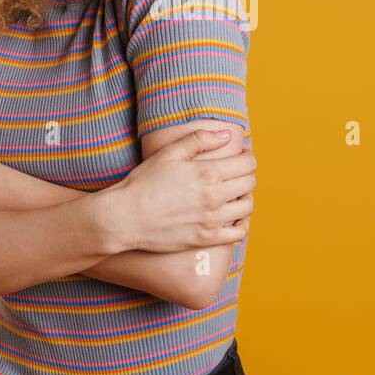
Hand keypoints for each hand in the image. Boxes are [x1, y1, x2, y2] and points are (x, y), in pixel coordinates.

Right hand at [105, 129, 257, 253]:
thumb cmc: (143, 182)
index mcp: (208, 173)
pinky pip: (238, 233)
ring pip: (247, 207)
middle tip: (237, 172)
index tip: (242, 155)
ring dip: (245, 197)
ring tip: (235, 193)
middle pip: (249, 183)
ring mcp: (212, 220)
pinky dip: (242, 223)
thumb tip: (227, 134)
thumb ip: (200, 139)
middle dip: (247, 174)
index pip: (247, 163)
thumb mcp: (169, 153)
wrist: (125, 217)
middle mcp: (214, 197)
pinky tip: (233, 216)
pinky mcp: (206, 239)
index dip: (248, 157)